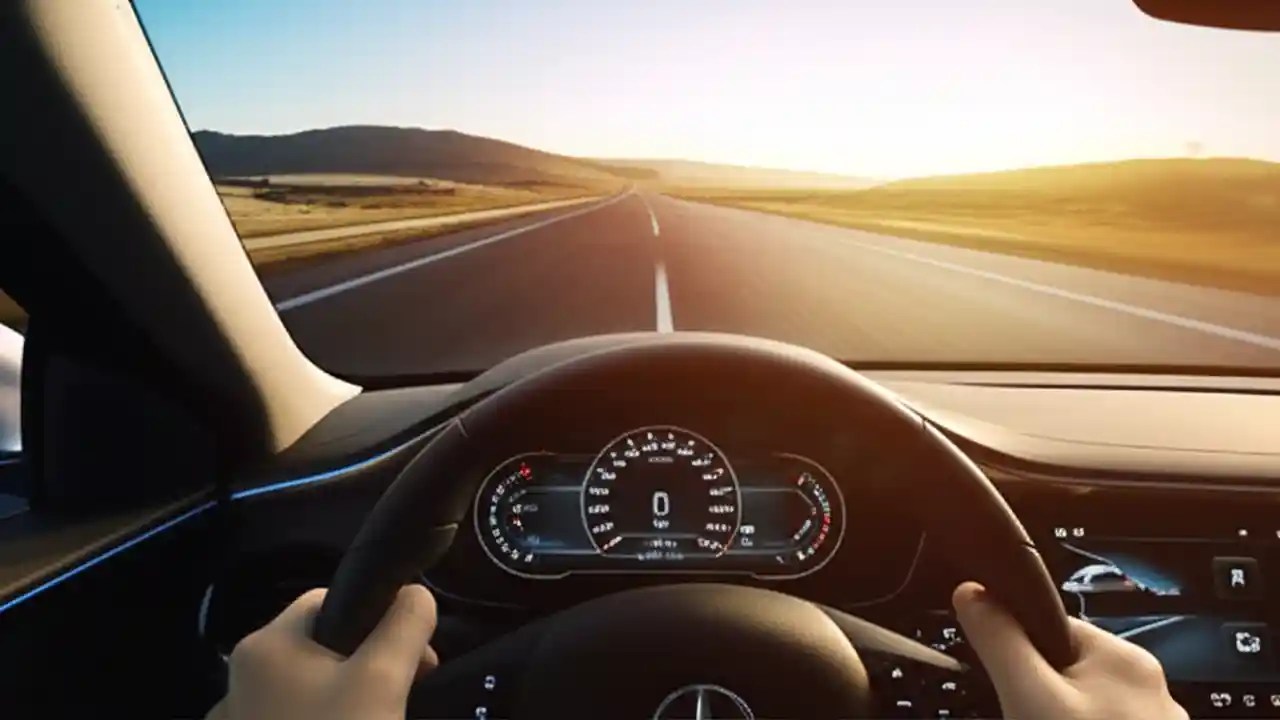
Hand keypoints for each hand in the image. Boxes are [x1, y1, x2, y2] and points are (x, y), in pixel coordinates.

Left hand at [207, 585, 438, 719]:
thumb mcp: (383, 681)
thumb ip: (405, 625)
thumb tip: (414, 594)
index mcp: (265, 646)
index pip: (329, 600)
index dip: (379, 620)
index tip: (415, 662)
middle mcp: (238, 680)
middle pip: (320, 649)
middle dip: (369, 666)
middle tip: (403, 700)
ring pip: (308, 693)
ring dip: (349, 703)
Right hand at [953, 582, 1186, 719]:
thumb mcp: (1030, 698)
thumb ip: (1001, 642)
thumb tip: (972, 592)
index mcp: (1124, 658)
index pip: (1052, 629)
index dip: (1017, 653)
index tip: (1004, 687)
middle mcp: (1150, 690)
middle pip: (1065, 678)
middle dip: (1035, 701)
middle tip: (1021, 719)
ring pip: (1081, 717)